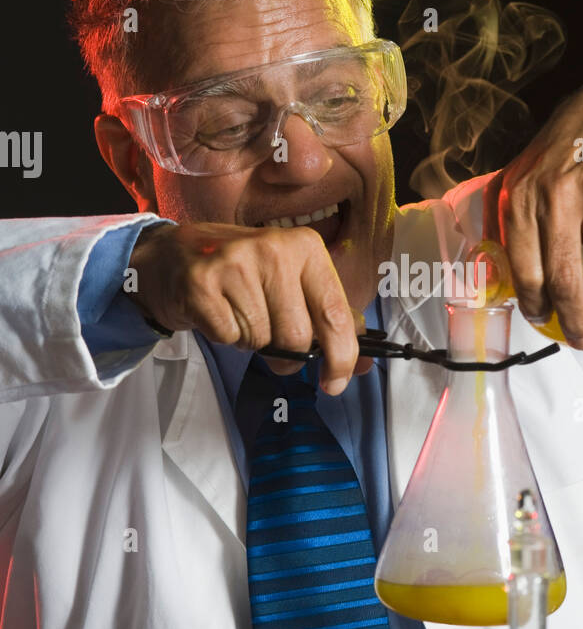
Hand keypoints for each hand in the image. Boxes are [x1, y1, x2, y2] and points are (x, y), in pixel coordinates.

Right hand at [128, 222, 370, 391]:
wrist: (176, 254)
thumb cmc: (244, 274)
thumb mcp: (292, 282)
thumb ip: (328, 320)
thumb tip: (361, 365)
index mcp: (305, 247)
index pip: (334, 313)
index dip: (340, 356)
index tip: (336, 381)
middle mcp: (273, 248)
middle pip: (296, 336)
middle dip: (286, 353)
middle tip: (269, 338)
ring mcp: (234, 263)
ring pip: (261, 340)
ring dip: (251, 341)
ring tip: (238, 313)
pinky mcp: (201, 283)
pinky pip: (228, 338)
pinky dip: (225, 336)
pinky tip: (217, 311)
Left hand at [483, 79, 582, 346]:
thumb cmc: (561, 154)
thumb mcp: (521, 177)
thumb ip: (509, 222)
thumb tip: (500, 275)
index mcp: (523, 199)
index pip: (525, 267)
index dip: (536, 303)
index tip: (547, 324)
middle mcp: (557, 196)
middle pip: (565, 274)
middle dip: (576, 318)